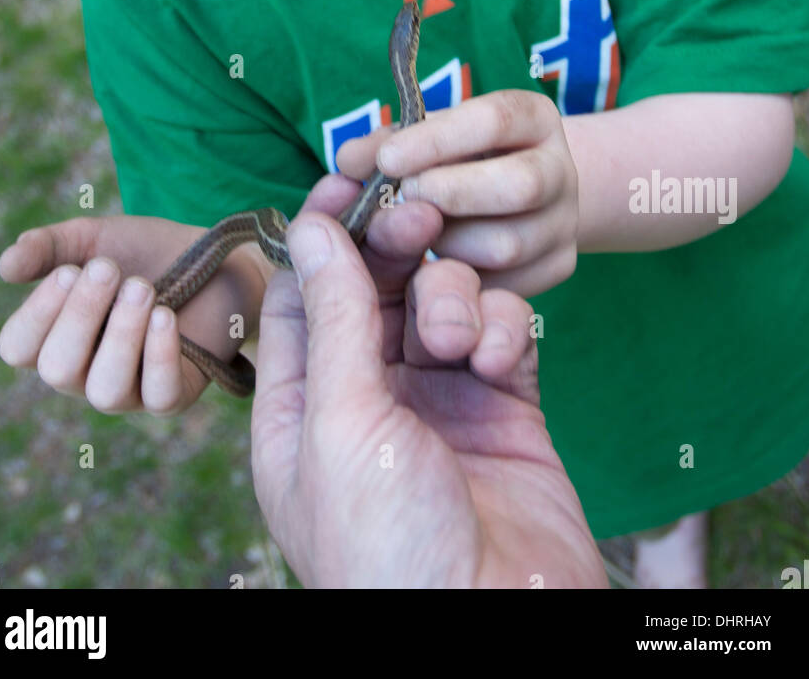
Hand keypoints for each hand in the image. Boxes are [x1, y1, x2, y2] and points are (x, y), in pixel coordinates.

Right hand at [0, 215, 264, 413]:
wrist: (217, 257)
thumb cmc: (148, 253)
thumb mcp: (96, 238)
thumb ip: (49, 247)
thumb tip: (6, 266)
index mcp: (56, 336)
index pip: (18, 347)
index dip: (37, 313)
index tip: (69, 270)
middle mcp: (84, 372)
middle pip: (57, 369)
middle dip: (81, 314)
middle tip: (110, 269)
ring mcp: (128, 390)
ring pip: (105, 389)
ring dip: (122, 334)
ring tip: (143, 288)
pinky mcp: (172, 396)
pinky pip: (158, 395)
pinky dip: (159, 355)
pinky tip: (166, 317)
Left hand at [252, 181, 606, 588]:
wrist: (499, 630)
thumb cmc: (390, 549)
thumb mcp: (343, 423)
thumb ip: (331, 317)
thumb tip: (306, 225)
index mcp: (305, 409)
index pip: (301, 296)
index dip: (320, 234)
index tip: (347, 178)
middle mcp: (369, 400)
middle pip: (374, 288)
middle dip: (395, 245)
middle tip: (418, 209)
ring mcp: (441, 404)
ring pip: (441, 300)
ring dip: (453, 295)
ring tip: (460, 333)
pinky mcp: (507, 410)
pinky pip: (502, 335)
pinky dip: (505, 327)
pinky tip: (502, 356)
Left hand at [338, 91, 579, 298]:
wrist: (520, 195)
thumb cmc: (457, 157)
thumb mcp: (429, 139)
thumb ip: (387, 146)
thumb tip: (348, 163)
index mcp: (532, 117)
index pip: (493, 120)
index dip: (437, 140)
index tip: (387, 159)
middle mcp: (561, 168)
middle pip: (519, 185)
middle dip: (451, 195)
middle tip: (403, 200)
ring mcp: (564, 222)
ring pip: (508, 245)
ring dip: (448, 244)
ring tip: (415, 238)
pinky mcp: (559, 268)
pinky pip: (505, 286)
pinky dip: (461, 280)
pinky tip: (432, 267)